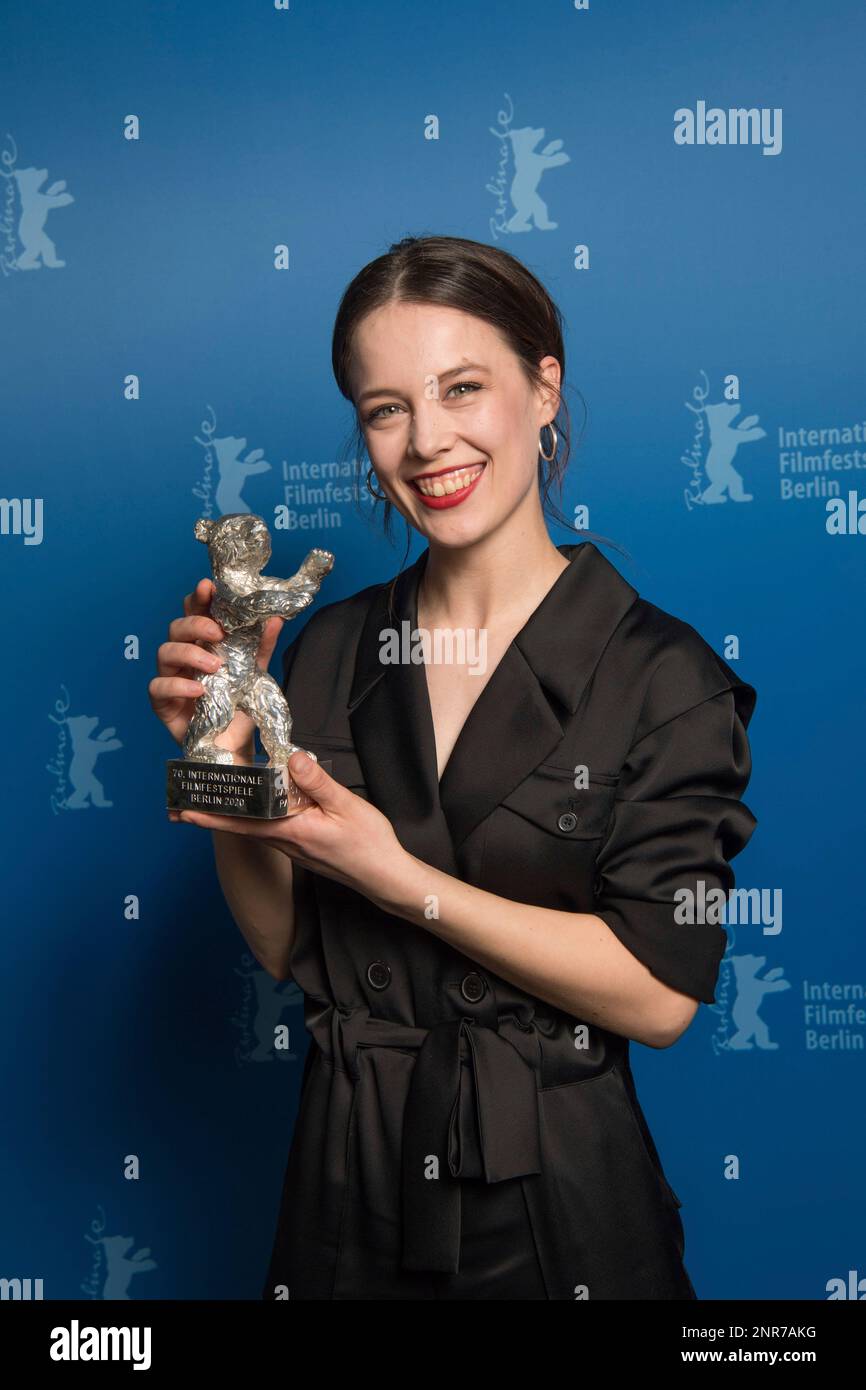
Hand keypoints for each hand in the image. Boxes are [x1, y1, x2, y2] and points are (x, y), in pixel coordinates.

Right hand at [149, 577, 284, 754]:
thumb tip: (275, 619)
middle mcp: (182, 656)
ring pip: (164, 652)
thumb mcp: (255, 673)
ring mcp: (170, 677)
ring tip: (215, 666)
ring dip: (189, 654)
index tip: (208, 587)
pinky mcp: (162, 702)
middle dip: (195, 624)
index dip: (198, 598)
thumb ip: (261, 646)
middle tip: (217, 632)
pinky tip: (199, 690)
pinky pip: (158, 686)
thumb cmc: (238, 705)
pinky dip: (178, 685)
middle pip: (175, 627)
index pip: (193, 613)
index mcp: (201, 643)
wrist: (234, 745)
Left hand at [168, 750, 409, 907]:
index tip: (184, 809)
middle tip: (182, 806)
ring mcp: (292, 847)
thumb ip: (316, 782)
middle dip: (211, 815)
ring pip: (253, 828)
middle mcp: (285, 841)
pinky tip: (255, 807)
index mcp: (291, 830)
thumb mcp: (346, 806)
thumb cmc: (369, 844)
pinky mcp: (301, 846)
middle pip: (240, 826)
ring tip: (210, 801)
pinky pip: (269, 829)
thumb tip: (291, 757)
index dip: (211, 816)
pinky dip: (253, 817)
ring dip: (230, 816)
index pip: (241, 823)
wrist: (384, 876)